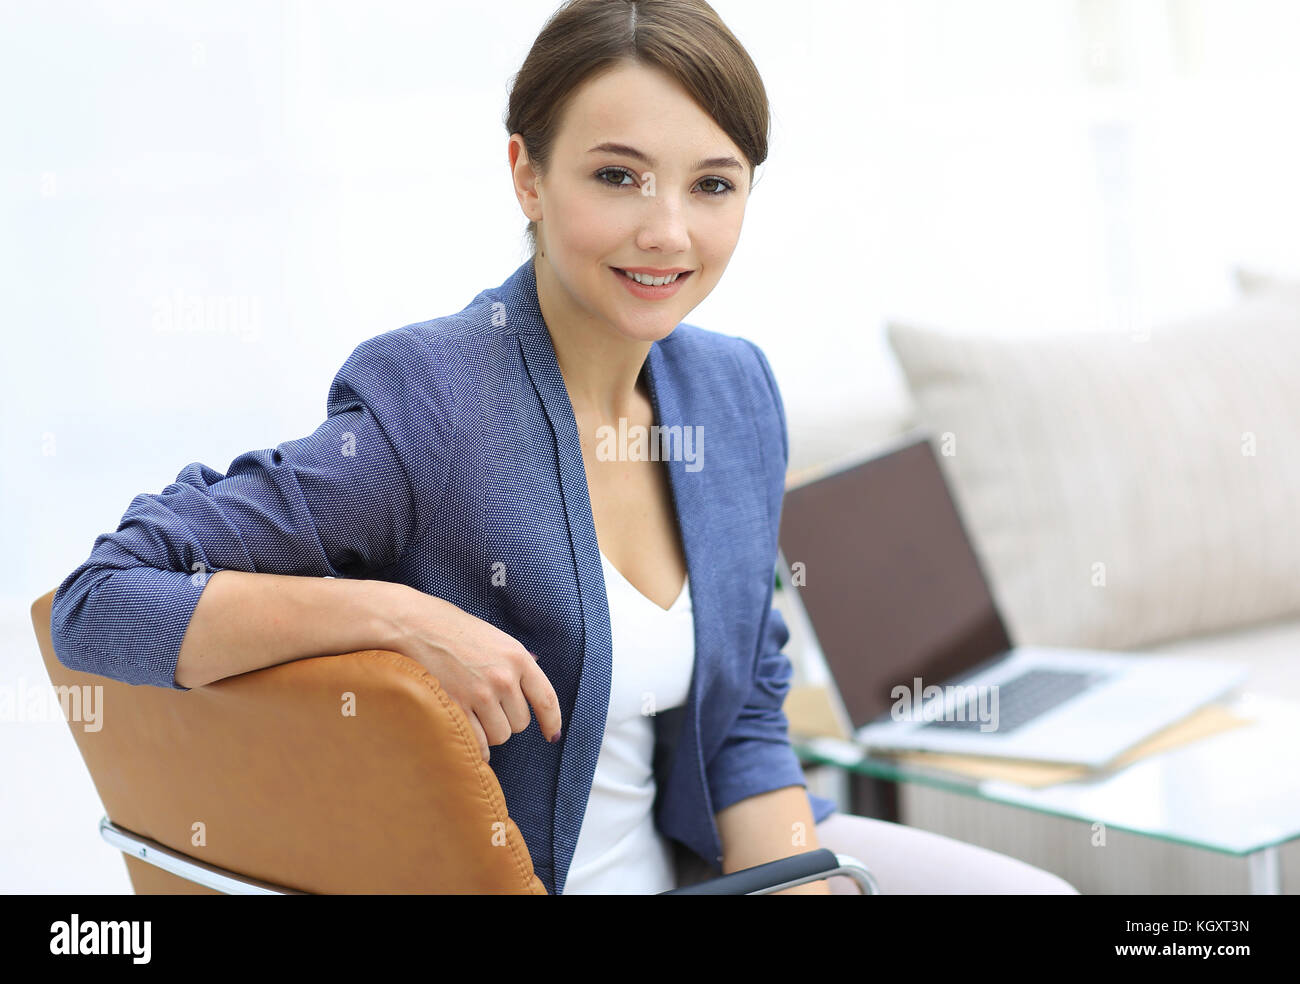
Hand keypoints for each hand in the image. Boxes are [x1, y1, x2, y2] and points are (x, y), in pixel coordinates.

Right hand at [389, 588, 561, 762]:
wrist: (416, 626)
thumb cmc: (454, 631)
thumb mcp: (495, 640)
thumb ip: (515, 665)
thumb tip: (531, 692)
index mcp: (517, 657)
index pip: (546, 699)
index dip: (552, 722)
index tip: (552, 736)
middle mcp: (503, 677)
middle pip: (520, 723)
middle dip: (507, 720)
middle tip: (489, 707)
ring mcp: (480, 694)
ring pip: (500, 735)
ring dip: (490, 732)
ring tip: (474, 713)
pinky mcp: (457, 707)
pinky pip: (479, 743)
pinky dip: (476, 746)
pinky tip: (469, 737)